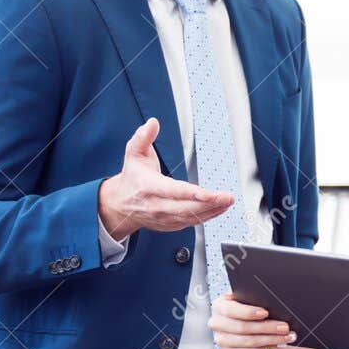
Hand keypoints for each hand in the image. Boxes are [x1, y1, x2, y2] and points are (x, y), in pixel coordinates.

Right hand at [98, 118, 234, 238]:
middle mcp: (157, 205)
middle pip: (186, 208)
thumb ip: (143, 137)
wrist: (120, 204)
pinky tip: (220, 209)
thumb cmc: (132, 177)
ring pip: (191, 217)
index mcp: (149, 187)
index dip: (192, 194)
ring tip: (228, 202)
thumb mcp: (133, 153)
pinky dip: (207, 216)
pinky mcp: (170, 225)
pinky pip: (191, 223)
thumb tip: (153, 123)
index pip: (173, 191)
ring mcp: (164, 217)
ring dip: (212, 211)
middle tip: (228, 197)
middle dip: (210, 203)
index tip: (209, 193)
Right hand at [210, 293, 295, 348]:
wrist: (247, 320)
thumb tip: (271, 300)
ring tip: (287, 337)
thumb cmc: (250, 305)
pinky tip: (278, 344)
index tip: (265, 313)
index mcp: (219, 306)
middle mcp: (216, 324)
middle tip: (285, 327)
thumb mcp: (248, 298)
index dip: (248, 312)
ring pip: (248, 343)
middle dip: (267, 328)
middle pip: (243, 328)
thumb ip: (253, 297)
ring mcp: (221, 341)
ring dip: (271, 340)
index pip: (232, 310)